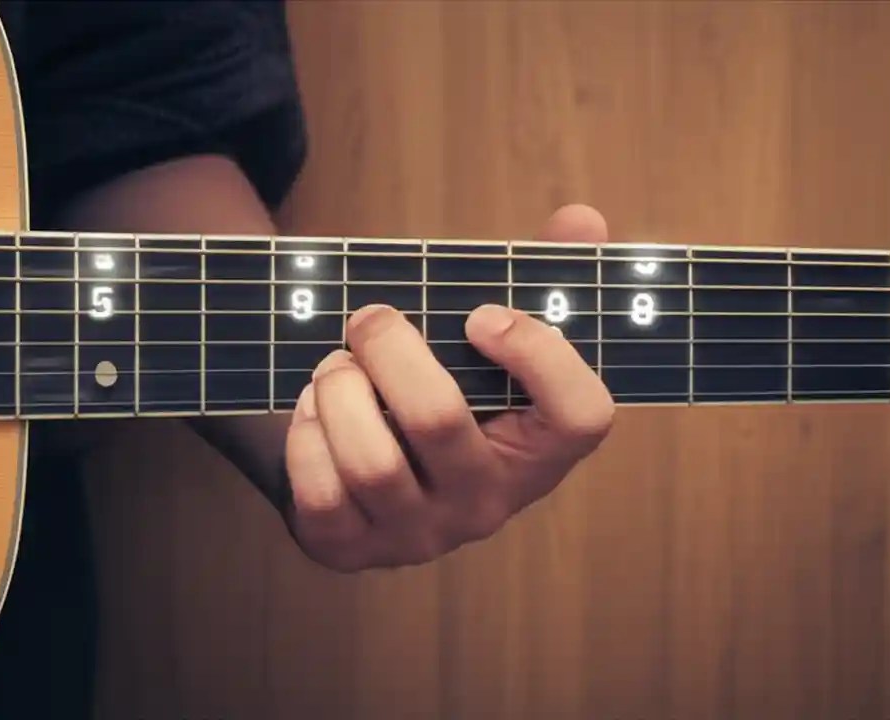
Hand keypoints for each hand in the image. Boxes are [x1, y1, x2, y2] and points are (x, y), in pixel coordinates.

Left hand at [283, 204, 613, 571]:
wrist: (364, 467)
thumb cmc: (442, 388)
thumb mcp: (491, 341)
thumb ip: (542, 276)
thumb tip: (583, 218)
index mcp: (539, 452)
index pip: (582, 416)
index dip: (538, 353)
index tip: (479, 314)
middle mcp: (487, 506)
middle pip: (439, 420)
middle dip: (391, 349)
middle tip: (369, 318)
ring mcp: (417, 535)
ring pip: (371, 462)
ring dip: (340, 390)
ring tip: (335, 364)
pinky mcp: (348, 547)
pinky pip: (319, 492)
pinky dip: (306, 435)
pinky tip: (312, 406)